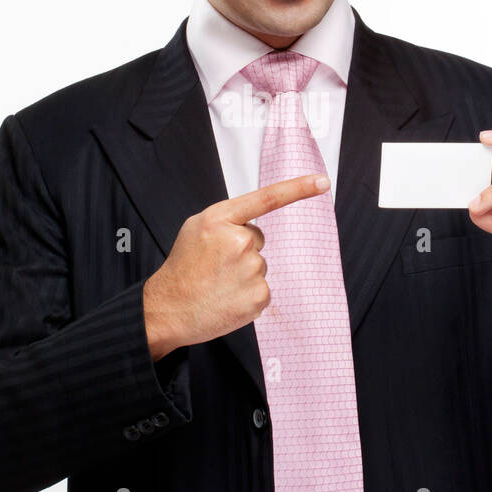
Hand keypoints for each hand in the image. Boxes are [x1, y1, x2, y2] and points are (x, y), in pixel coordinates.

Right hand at [143, 173, 330, 359]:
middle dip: (241, 251)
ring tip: (217, 284)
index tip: (322, 181)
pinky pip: (262, 288)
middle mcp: (239, 241)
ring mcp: (251, 269)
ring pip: (259, 265)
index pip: (267, 198)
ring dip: (243, 274)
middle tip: (215, 266)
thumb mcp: (196, 229)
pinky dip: (247, 295)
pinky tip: (227, 298)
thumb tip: (249, 227)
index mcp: (220, 219)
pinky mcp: (258, 296)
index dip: (298, 188)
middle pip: (257, 239)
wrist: (169, 309)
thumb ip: (225, 220)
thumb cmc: (182, 269)